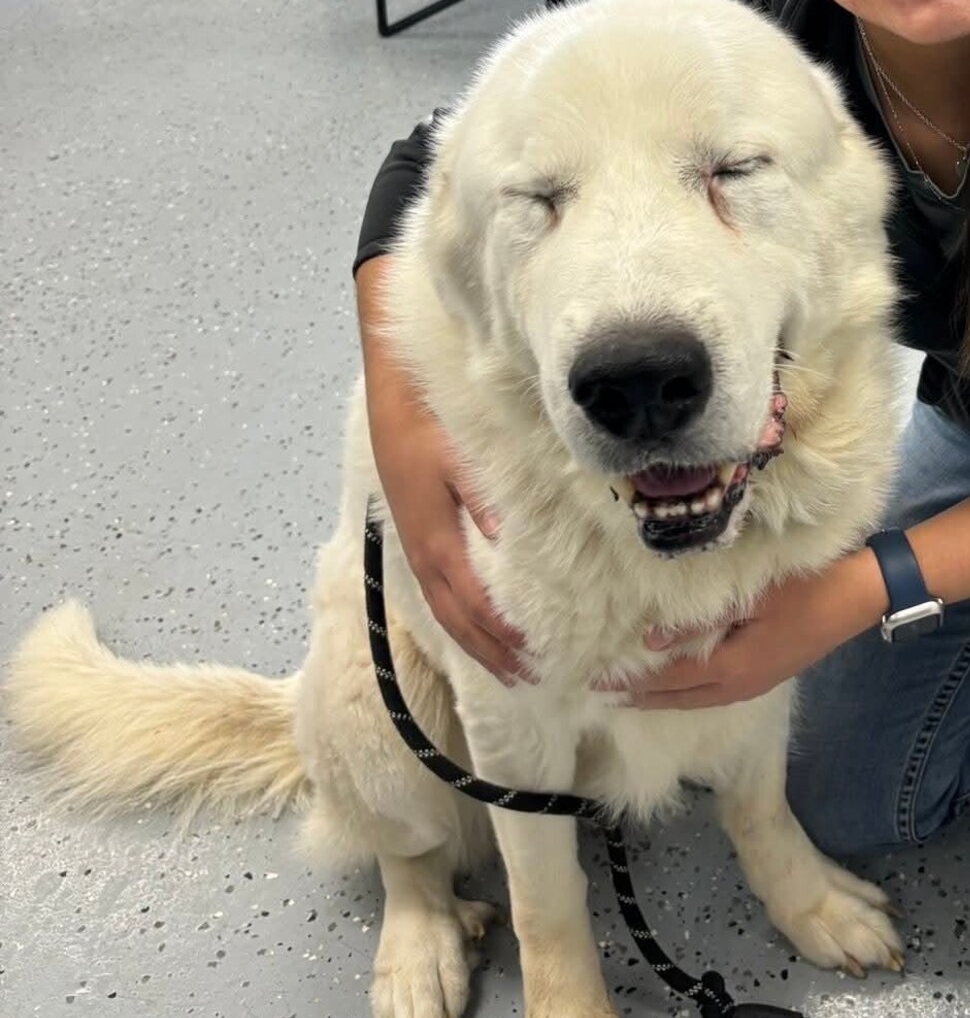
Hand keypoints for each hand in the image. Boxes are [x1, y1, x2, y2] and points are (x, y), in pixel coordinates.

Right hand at [360, 261, 529, 686]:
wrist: (389, 339)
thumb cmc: (428, 386)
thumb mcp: (457, 439)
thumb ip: (486, 493)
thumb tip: (514, 548)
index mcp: (425, 512)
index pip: (461, 593)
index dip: (494, 633)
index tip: (533, 662)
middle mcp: (415, 521)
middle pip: (449, 603)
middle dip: (487, 644)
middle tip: (532, 678)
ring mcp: (411, 512)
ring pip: (440, 588)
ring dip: (474, 628)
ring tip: (511, 659)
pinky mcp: (415, 497)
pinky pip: (437, 563)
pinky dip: (461, 594)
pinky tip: (485, 604)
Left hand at [598, 554, 882, 710]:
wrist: (857, 598)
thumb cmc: (803, 589)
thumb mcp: (750, 597)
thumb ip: (700, 621)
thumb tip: (651, 637)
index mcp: (732, 669)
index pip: (668, 682)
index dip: (631, 683)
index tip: (596, 681)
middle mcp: (738, 687)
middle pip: (678, 699)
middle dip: (639, 698)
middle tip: (602, 694)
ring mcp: (754, 685)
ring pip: (696, 700)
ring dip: (662, 697)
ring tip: (630, 694)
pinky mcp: (765, 676)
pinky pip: (713, 693)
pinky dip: (686, 691)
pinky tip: (678, 683)